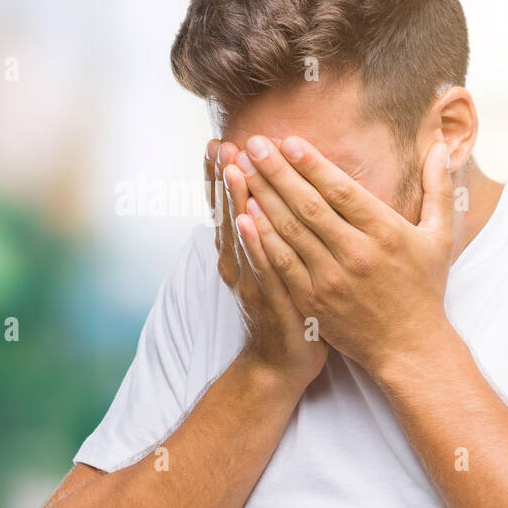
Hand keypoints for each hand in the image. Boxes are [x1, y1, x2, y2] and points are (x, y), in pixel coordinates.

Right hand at [204, 139, 328, 389]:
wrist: (280, 366)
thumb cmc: (288, 311)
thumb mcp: (281, 267)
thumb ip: (277, 233)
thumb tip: (279, 196)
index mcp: (244, 253)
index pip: (231, 207)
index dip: (222, 177)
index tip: (219, 141)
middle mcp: (240, 264)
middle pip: (229, 214)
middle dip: (224, 179)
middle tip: (221, 143)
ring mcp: (251, 283)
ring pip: (240, 236)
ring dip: (234, 201)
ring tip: (230, 168)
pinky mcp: (267, 302)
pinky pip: (260, 268)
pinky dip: (252, 244)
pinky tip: (246, 222)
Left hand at [231, 133, 455, 374]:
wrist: (411, 346)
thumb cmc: (425, 288)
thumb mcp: (440, 237)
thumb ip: (439, 188)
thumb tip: (439, 146)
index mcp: (387, 233)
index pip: (342, 191)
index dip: (312, 164)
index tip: (288, 141)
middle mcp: (358, 253)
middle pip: (309, 205)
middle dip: (277, 171)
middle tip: (253, 143)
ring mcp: (333, 279)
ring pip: (290, 231)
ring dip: (263, 197)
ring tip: (242, 170)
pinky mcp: (315, 301)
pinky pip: (283, 263)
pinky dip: (262, 237)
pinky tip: (245, 214)